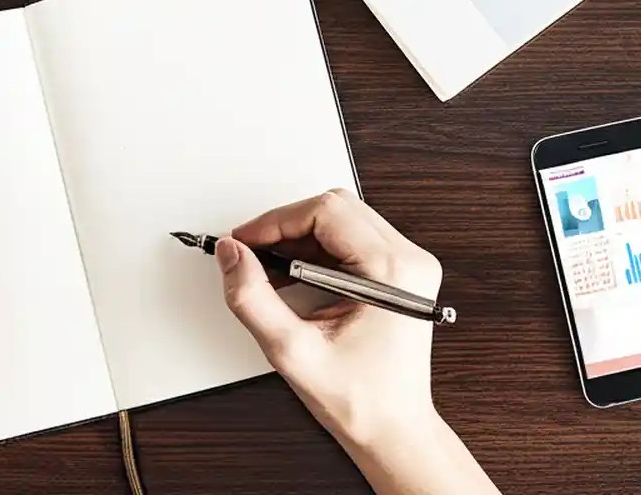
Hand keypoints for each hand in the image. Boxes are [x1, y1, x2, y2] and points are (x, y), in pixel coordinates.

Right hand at [216, 189, 441, 443]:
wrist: (395, 431)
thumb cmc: (362, 401)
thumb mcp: (292, 351)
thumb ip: (253, 298)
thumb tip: (231, 255)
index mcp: (394, 272)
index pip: (326, 212)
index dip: (275, 221)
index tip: (243, 241)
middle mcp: (409, 261)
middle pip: (335, 208)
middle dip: (285, 226)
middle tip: (250, 253)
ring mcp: (408, 266)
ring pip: (341, 219)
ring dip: (298, 237)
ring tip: (267, 270)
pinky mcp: (398, 274)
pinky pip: (350, 240)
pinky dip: (314, 250)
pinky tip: (291, 277)